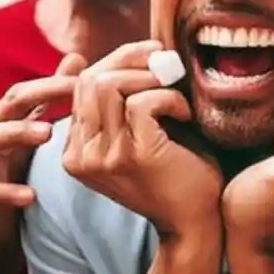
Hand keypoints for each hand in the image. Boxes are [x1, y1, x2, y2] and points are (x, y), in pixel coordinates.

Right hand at [0, 53, 84, 248]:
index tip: (84, 77)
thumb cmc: (21, 172)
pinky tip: (31, 195)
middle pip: (3, 109)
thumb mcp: (38, 131)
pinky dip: (5, 192)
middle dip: (35, 97)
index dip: (51, 83)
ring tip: (47, 133)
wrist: (3, 227)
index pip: (21, 93)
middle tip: (72, 93)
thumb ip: (53, 98)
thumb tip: (77, 57)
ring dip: (14, 134)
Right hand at [61, 40, 222, 238]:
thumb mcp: (138, 134)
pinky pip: (143, 102)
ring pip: (111, 85)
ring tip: (174, 92)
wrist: (196, 222)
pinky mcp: (132, 157)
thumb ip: (122, 103)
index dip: (119, 61)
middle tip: (166, 62)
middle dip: (132, 59)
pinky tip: (185, 114)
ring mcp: (103, 157)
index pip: (83, 85)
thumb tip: (128, 51)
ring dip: (151, 78)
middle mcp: (81, 155)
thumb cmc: (175, 172)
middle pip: (92, 79)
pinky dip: (170, 98)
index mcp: (77, 150)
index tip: (153, 55)